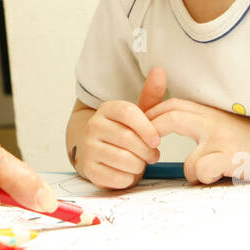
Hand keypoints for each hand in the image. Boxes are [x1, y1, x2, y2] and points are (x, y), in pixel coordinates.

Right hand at [76, 68, 166, 188]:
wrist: (94, 151)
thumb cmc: (122, 132)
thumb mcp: (136, 114)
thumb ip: (150, 95)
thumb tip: (160, 70)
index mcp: (107, 109)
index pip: (128, 113)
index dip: (146, 127)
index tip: (157, 140)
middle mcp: (94, 126)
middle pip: (128, 139)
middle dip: (146, 151)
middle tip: (152, 155)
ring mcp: (89, 148)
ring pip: (124, 160)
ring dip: (139, 165)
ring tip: (140, 162)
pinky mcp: (89, 169)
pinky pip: (117, 177)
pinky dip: (129, 178)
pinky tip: (128, 172)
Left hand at [145, 97, 249, 183]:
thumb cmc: (248, 139)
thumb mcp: (221, 122)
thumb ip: (198, 122)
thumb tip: (164, 126)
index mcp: (208, 112)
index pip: (171, 105)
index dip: (151, 115)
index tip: (142, 130)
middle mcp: (213, 123)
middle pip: (170, 118)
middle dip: (152, 134)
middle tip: (149, 152)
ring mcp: (222, 141)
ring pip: (188, 162)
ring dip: (192, 174)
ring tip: (203, 175)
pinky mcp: (232, 159)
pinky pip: (205, 173)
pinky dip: (206, 180)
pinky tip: (216, 178)